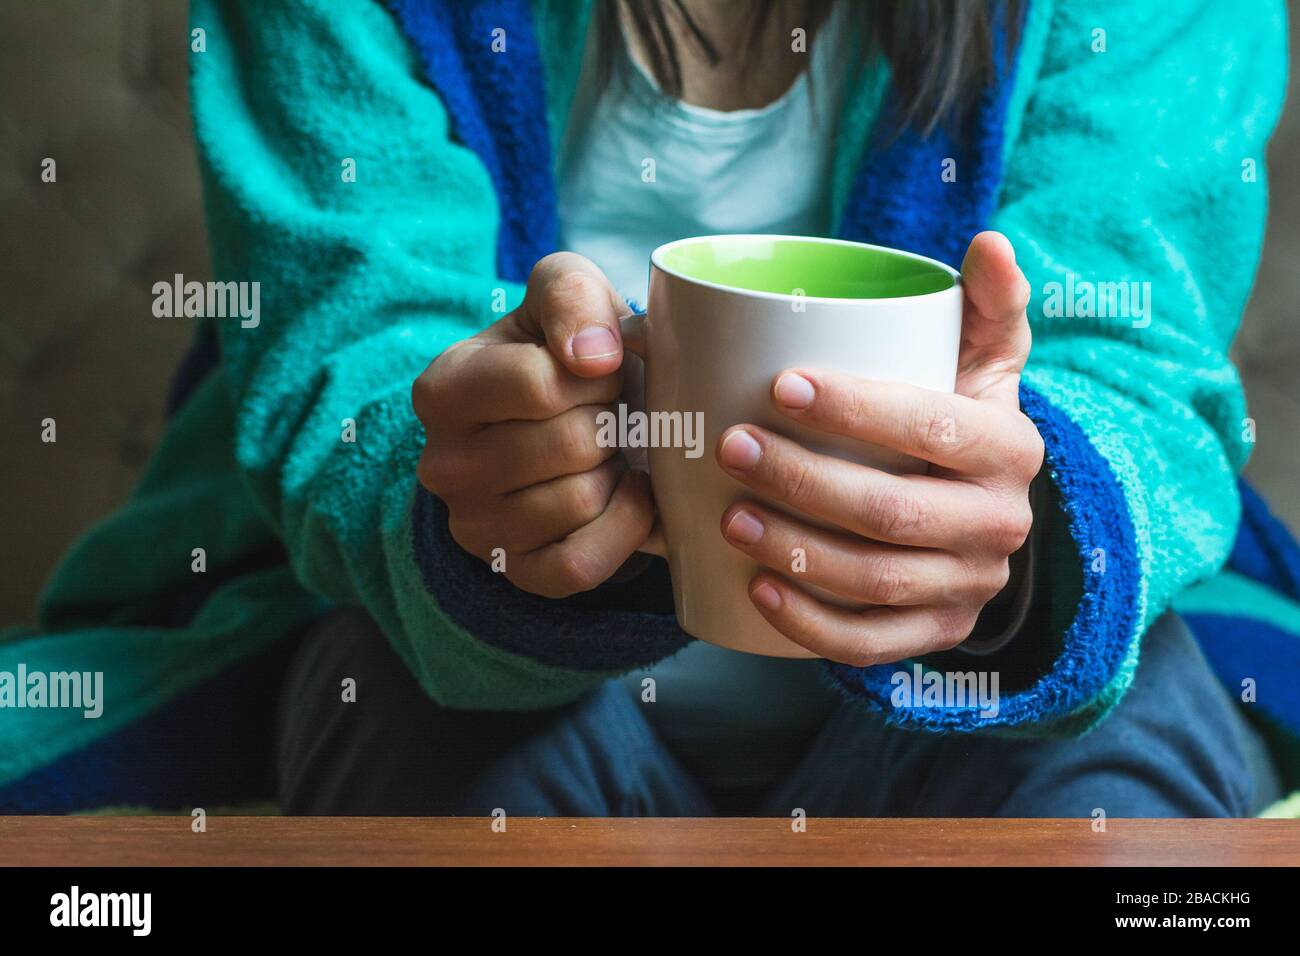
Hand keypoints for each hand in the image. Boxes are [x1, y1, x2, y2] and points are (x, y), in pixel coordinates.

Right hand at [412, 253, 653, 597]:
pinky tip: (626, 494)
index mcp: (442, 390)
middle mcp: (443, 465)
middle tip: (608, 414)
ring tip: (608, 451)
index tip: (600, 372)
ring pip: (579, 503)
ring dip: (616, 472)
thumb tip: (593, 357)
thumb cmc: (567, 354)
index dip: (595, 376)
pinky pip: (582, 564)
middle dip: (611, 422)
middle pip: (569, 445)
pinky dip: (625, 529)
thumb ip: (570, 295)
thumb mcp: (565, 294)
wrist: (570, 421)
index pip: (539, 384)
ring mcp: (474, 527)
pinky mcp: (516, 572)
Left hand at [717, 231, 1043, 664]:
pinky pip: (872, 645)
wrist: (976, 510)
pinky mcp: (936, 635)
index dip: (855, 408)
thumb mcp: (983, 361)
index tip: (778, 386)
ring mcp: (969, 588)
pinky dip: (811, 624)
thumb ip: (988, 303)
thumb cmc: (954, 419)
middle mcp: (1001, 524)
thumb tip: (989, 242)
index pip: (931, 426)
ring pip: (875, 581)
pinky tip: (757, 589)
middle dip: (803, 481)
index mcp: (1010, 447)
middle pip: (892, 511)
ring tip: (730, 517)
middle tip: (731, 448)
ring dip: (794, 551)